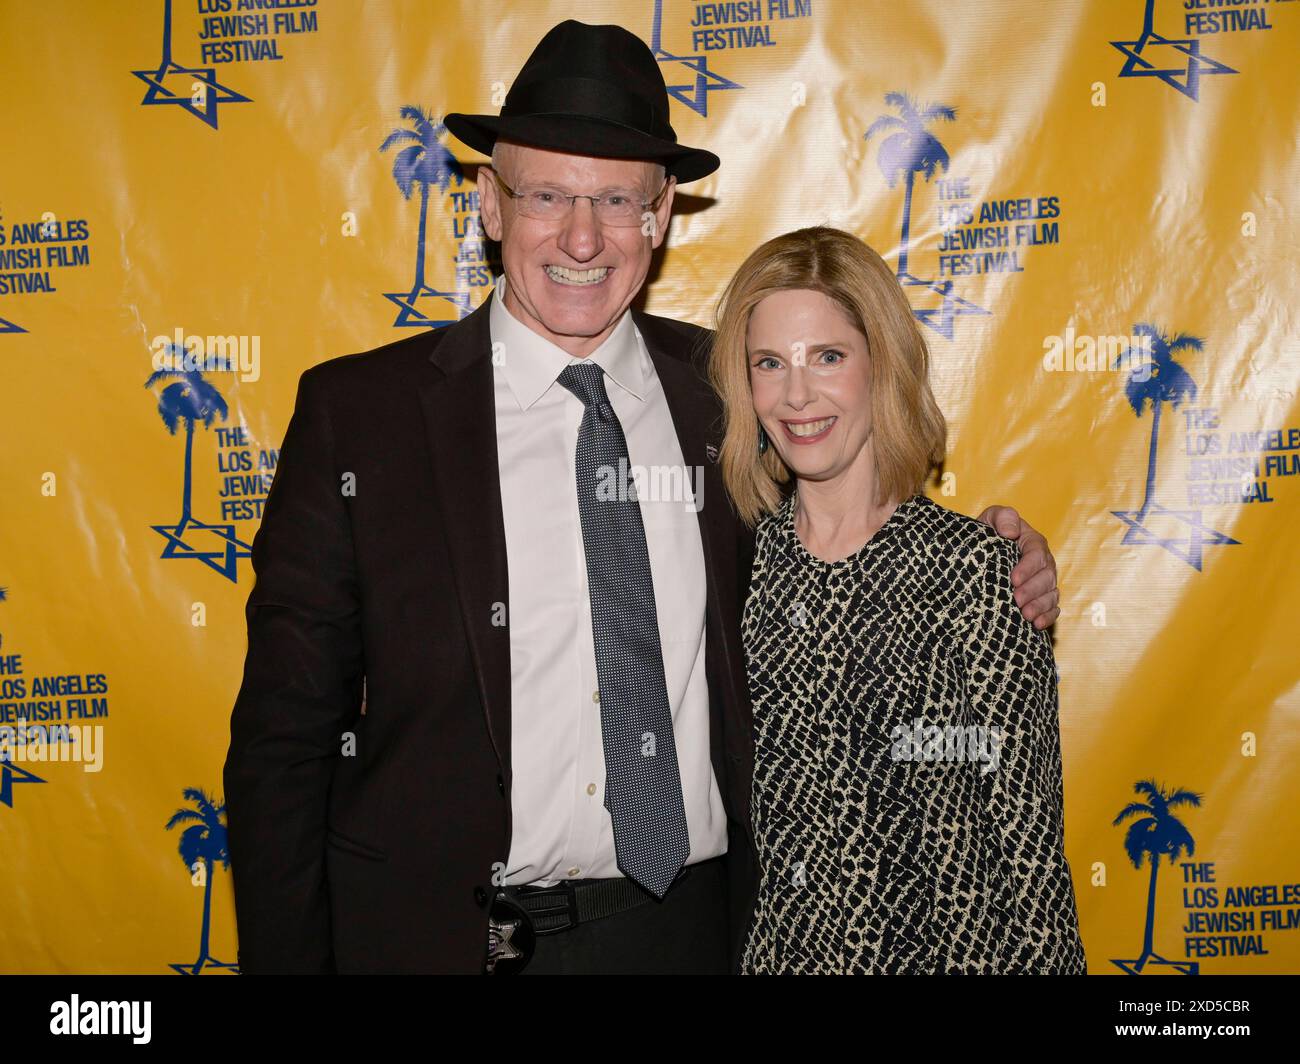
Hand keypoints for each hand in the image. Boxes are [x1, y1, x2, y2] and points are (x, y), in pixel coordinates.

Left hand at [976, 505, 1058, 629]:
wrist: (980, 554)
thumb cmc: (987, 534)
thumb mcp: (991, 518)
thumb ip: (1003, 516)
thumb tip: (1010, 531)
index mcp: (1032, 542)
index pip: (1036, 553)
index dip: (1028, 567)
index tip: (1013, 579)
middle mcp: (1042, 562)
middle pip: (1046, 576)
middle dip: (1033, 590)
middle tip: (1017, 600)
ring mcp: (1044, 580)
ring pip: (1051, 593)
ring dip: (1040, 605)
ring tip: (1026, 615)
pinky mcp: (1042, 597)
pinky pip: (1052, 607)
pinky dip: (1048, 616)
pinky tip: (1037, 624)